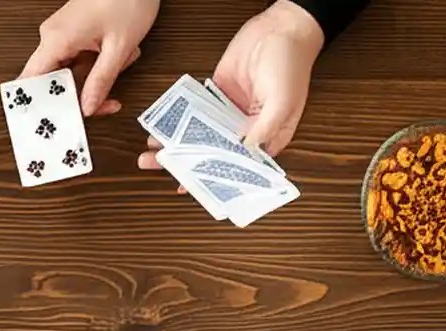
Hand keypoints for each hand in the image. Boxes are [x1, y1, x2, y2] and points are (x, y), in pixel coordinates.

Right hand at [22, 0, 158, 116]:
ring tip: (123, 56)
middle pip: (53, 82)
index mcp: (56, 39)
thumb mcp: (118, 48)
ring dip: (98, 74)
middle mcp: (53, 36)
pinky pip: (80, 59)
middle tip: (109, 102)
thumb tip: (87, 108)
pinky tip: (120, 51)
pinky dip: (101, 63)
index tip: (53, 124)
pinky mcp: (74, 33)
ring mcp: (62, 34)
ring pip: (71, 72)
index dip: (39, 105)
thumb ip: (101, 81)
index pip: (31, 81)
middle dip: (84, 92)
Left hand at [139, 0, 322, 169]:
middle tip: (165, 171)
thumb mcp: (282, 101)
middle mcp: (247, 129)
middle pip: (215, 153)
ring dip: (179, 144)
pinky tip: (162, 127)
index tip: (198, 188)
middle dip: (190, 164)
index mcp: (268, 136)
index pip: (241, 166)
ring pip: (201, 134)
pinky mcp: (216, 94)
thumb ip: (264, 128)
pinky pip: (195, 111)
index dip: (220, 178)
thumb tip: (244, 148)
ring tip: (154, 154)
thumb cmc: (291, 64)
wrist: (279, 27)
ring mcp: (230, 112)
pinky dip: (179, 120)